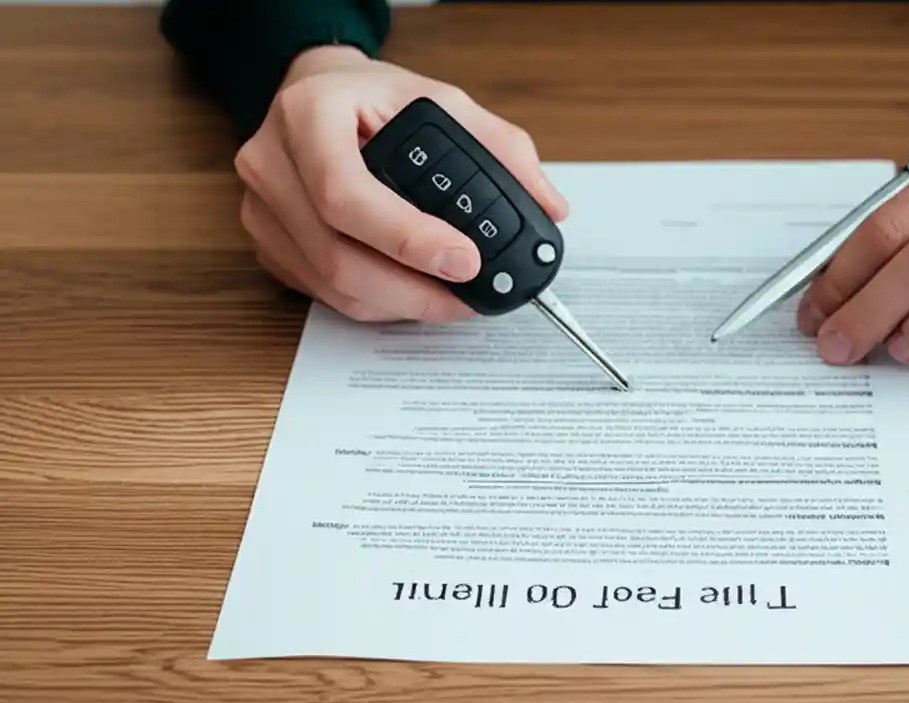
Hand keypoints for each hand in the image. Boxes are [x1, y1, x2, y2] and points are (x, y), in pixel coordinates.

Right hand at [235, 45, 567, 321]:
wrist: (317, 94)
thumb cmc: (373, 99)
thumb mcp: (441, 101)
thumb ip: (501, 149)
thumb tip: (549, 205)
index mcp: (308, 115)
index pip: (345, 192)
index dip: (407, 237)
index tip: (464, 260)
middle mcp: (272, 164)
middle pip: (337, 254)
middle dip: (413, 289)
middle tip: (468, 296)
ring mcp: (261, 210)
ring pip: (332, 285)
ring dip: (400, 304)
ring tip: (452, 299)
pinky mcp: (268, 245)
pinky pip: (324, 294)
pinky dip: (377, 303)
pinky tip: (414, 292)